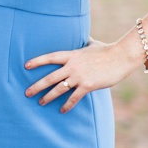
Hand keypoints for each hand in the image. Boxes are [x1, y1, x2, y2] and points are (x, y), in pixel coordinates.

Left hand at [24, 38, 140, 112]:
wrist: (121, 56)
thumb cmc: (108, 50)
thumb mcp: (93, 44)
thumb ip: (85, 42)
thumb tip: (84, 36)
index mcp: (73, 55)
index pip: (51, 57)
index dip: (37, 61)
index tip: (26, 66)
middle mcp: (73, 66)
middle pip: (50, 77)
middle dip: (37, 85)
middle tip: (26, 92)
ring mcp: (79, 76)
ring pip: (59, 89)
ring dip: (48, 97)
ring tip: (40, 102)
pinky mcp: (87, 85)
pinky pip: (73, 98)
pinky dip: (67, 105)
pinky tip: (62, 111)